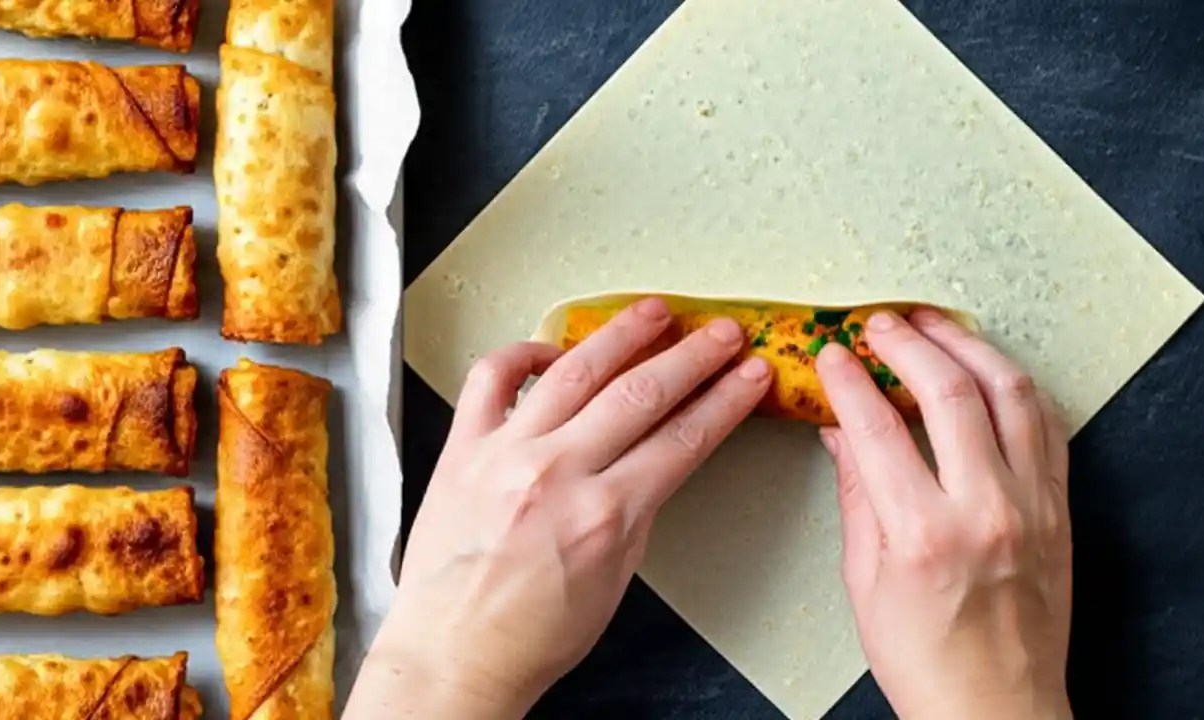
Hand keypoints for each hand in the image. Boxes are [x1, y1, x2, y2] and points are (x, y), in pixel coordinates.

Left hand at [347, 297, 773, 718]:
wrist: (455, 655)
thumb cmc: (533, 635)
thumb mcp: (615, 578)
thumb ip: (638, 509)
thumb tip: (656, 455)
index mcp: (604, 515)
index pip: (683, 436)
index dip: (725, 399)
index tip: (748, 374)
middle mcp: (556, 474)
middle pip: (641, 392)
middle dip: (692, 356)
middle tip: (719, 333)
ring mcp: (505, 454)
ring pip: (574, 370)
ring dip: (622, 334)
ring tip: (652, 312)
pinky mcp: (463, 448)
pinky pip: (491, 378)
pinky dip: (522, 353)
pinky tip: (552, 347)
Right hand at [817, 309, 1072, 719]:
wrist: (996, 708)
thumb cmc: (923, 658)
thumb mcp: (864, 578)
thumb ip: (856, 494)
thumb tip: (840, 430)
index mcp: (922, 534)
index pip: (877, 426)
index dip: (849, 379)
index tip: (832, 352)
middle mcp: (983, 510)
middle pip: (948, 392)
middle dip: (908, 343)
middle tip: (880, 323)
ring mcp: (1030, 505)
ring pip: (1010, 394)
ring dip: (969, 346)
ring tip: (935, 324)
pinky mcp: (1058, 509)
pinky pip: (1046, 424)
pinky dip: (1014, 385)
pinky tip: (988, 368)